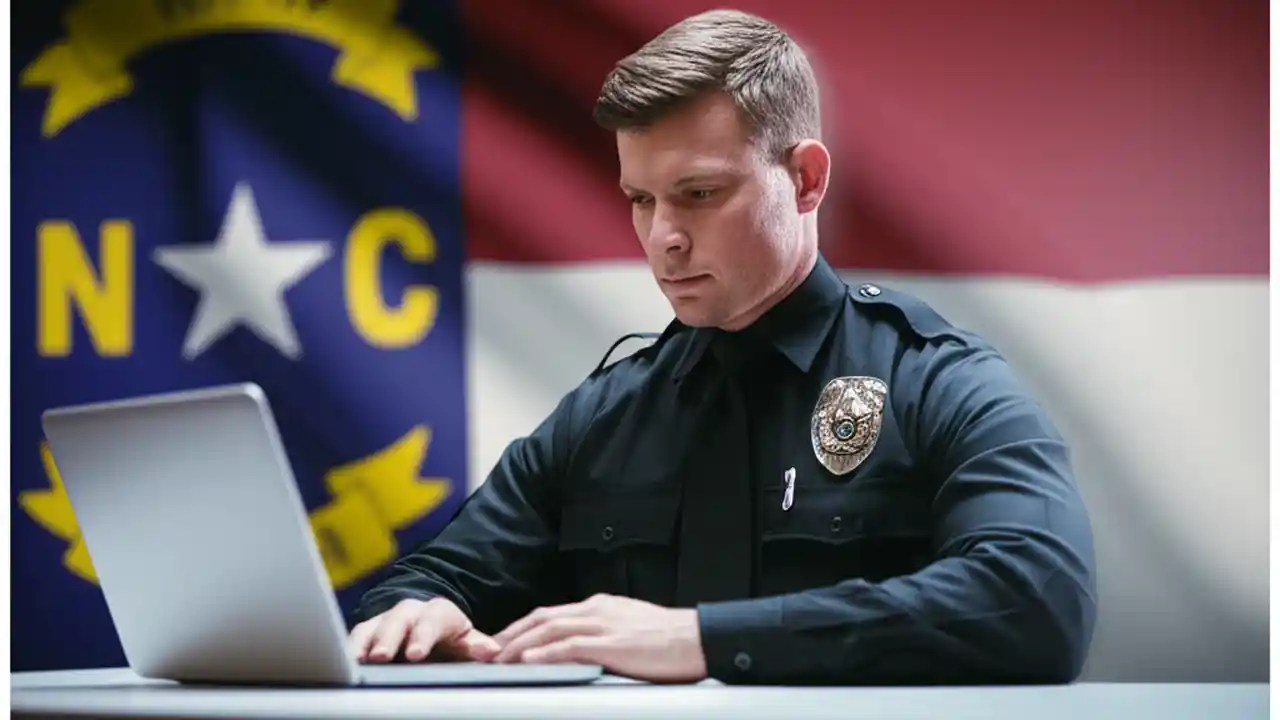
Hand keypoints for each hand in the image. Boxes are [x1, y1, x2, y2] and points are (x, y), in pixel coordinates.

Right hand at [348, 597, 499, 663]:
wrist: (428, 624)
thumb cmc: (449, 637)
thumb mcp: (465, 641)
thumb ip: (476, 646)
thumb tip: (491, 651)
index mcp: (438, 613)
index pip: (432, 620)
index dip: (423, 636)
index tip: (417, 653)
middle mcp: (409, 613)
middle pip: (397, 621)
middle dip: (390, 638)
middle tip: (383, 656)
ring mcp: (386, 621)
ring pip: (372, 627)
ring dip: (364, 643)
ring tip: (357, 660)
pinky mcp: (368, 632)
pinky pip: (356, 637)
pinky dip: (349, 648)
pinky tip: (343, 662)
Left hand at [492, 593, 706, 682]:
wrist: (698, 638)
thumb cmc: (671, 639)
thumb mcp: (630, 629)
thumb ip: (605, 634)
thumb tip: (583, 649)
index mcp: (601, 606)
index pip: (552, 614)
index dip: (524, 627)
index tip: (505, 641)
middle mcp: (597, 610)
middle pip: (542, 617)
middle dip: (512, 634)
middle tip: (489, 651)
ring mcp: (603, 625)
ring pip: (549, 629)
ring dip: (519, 644)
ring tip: (499, 659)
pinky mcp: (610, 643)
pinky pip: (569, 646)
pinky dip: (545, 652)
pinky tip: (528, 660)